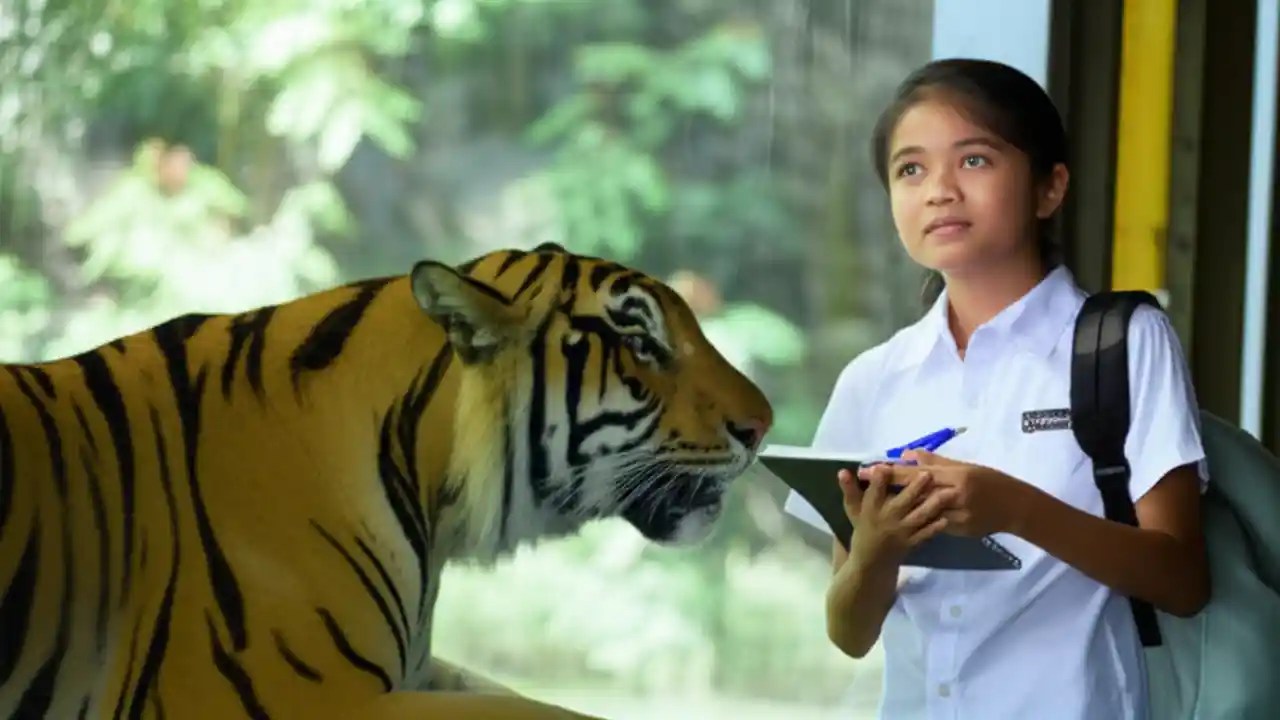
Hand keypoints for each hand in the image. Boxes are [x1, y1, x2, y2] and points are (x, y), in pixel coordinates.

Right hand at [840, 462, 949, 565]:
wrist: (871, 562)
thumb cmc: (864, 529)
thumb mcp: (853, 510)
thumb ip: (849, 490)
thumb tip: (842, 471)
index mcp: (870, 509)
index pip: (874, 491)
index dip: (878, 479)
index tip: (885, 466)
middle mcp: (886, 519)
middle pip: (902, 502)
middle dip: (915, 488)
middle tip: (928, 473)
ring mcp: (900, 532)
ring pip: (918, 517)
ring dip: (933, 505)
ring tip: (947, 492)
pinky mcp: (911, 543)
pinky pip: (925, 534)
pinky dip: (935, 528)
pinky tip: (946, 518)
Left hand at [880, 449, 1032, 536]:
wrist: (1016, 507)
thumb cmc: (990, 480)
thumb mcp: (965, 466)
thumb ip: (937, 462)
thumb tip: (909, 454)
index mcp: (957, 476)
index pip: (918, 473)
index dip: (892, 471)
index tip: (870, 469)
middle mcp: (956, 495)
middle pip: (915, 493)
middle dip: (889, 489)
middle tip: (865, 485)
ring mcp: (958, 516)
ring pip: (922, 511)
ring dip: (901, 507)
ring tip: (878, 503)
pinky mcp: (960, 530)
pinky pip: (934, 524)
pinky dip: (920, 520)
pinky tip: (903, 519)